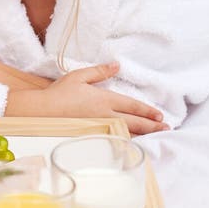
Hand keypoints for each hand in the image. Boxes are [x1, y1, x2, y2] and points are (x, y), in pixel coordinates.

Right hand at [6, 62, 168, 135]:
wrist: (42, 112)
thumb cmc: (59, 93)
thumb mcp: (79, 76)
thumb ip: (100, 71)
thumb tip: (117, 65)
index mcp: (104, 99)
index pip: (131, 106)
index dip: (147, 111)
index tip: (159, 115)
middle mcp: (105, 115)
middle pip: (134, 122)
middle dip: (152, 125)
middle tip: (166, 127)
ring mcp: (99, 128)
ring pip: (127, 132)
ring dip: (143, 134)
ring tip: (155, 135)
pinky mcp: (92, 136)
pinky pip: (114, 139)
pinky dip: (127, 140)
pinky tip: (133, 142)